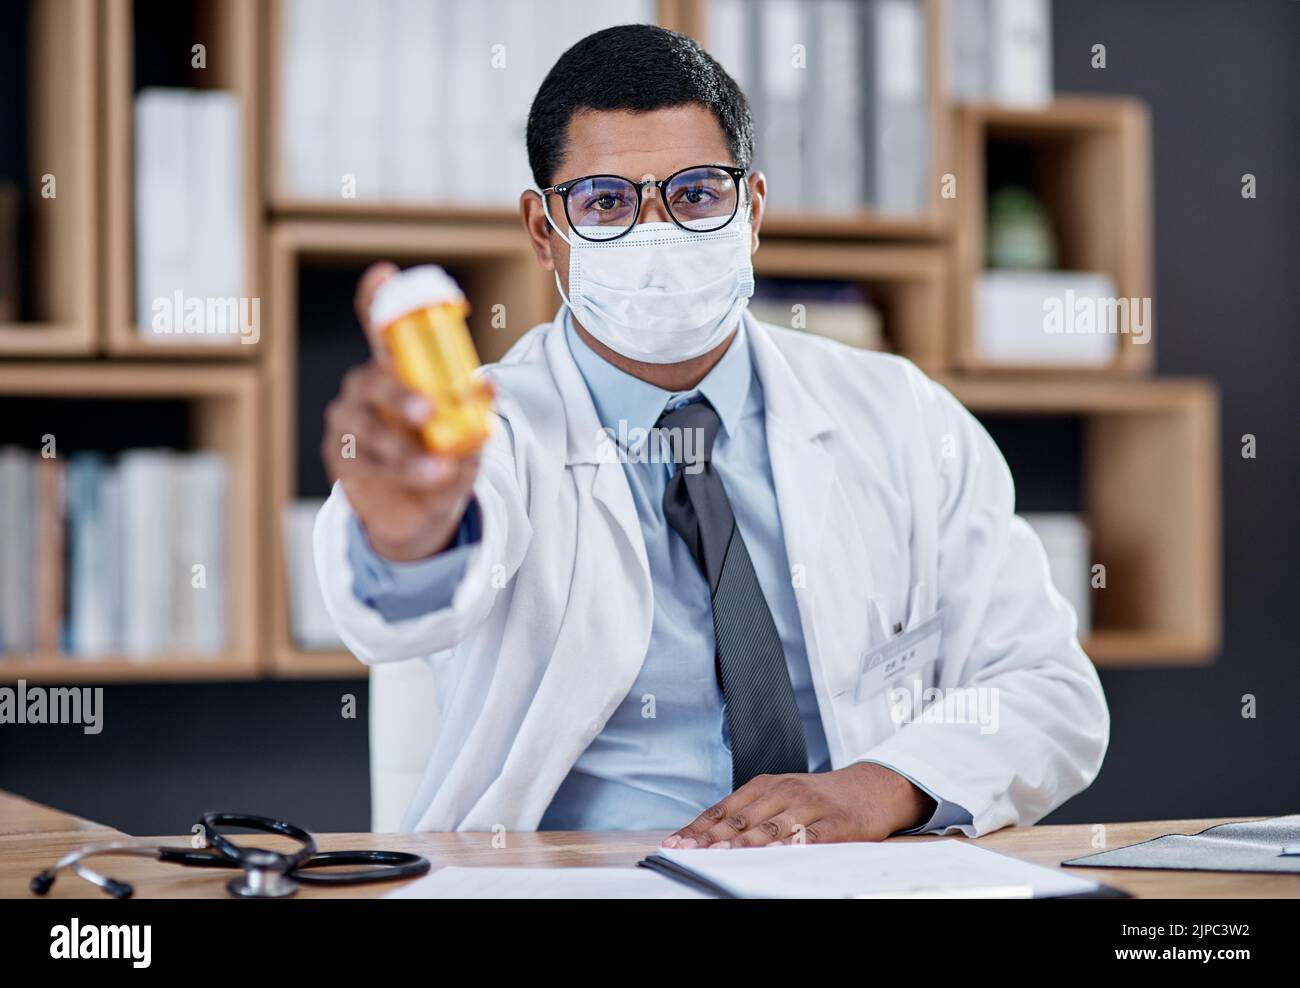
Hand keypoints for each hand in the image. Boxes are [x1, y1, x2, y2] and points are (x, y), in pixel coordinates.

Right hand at [321, 261, 486, 561]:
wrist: (420, 515)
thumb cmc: (444, 458)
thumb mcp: (470, 436)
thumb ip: (476, 412)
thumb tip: (488, 387)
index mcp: (397, 368)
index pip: (380, 326)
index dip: (377, 299)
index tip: (384, 273)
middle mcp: (367, 386)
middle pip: (373, 380)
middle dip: (400, 396)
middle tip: (427, 412)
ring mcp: (349, 420)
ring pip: (368, 427)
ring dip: (404, 449)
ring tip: (440, 469)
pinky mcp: (340, 455)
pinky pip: (365, 460)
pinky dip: (402, 471)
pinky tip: (430, 477)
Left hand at [660, 763, 935, 848]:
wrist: (872, 786)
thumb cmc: (820, 795)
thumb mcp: (782, 793)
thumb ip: (751, 810)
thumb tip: (707, 835)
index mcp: (767, 784)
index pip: (724, 808)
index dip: (698, 828)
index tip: (676, 844)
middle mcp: (785, 792)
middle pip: (741, 818)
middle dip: (712, 838)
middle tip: (688, 853)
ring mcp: (810, 807)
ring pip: (770, 828)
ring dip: (742, 843)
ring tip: (719, 856)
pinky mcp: (835, 825)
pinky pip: (808, 838)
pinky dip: (788, 848)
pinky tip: (771, 857)